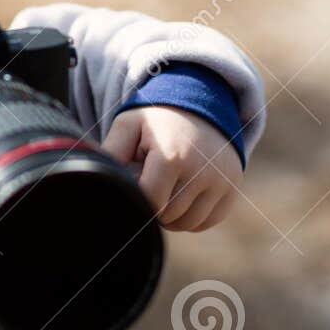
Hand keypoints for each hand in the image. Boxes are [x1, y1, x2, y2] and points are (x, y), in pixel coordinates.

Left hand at [100, 105, 242, 231]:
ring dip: (170, 216)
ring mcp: (222, 181)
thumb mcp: (128, 125)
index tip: (134, 184)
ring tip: (163, 190)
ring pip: (187, 223)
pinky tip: (181, 196)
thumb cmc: (156, 121)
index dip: (137, 199)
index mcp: (172, 157)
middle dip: (152, 206)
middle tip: (148, 182)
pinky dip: (191, 217)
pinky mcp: (233, 188)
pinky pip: (206, 222)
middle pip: (168, 216)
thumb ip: (110, 153)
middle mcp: (202, 171)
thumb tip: (95, 181)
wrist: (200, 106)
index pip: (150, 203)